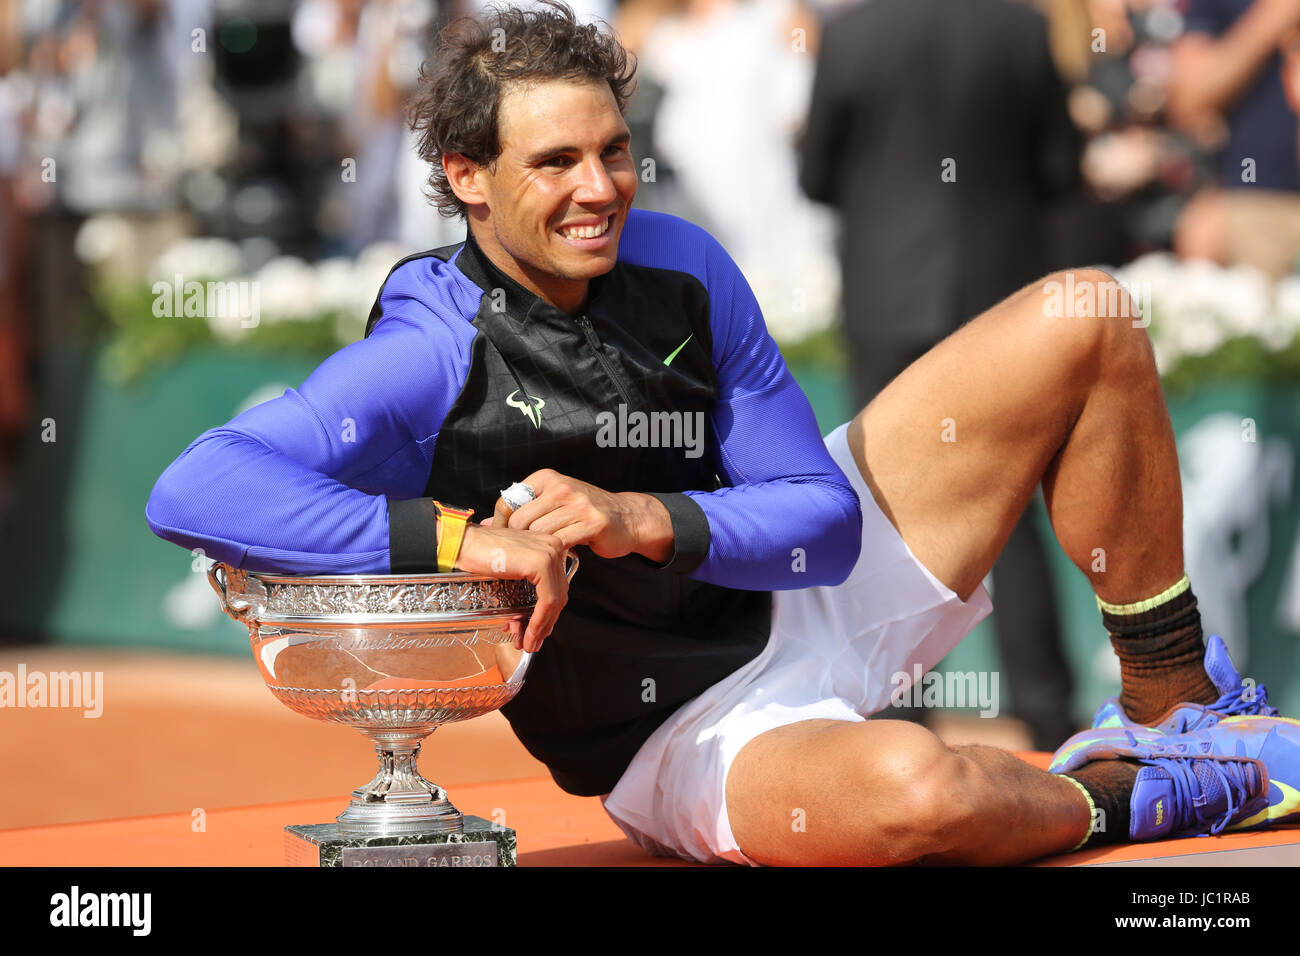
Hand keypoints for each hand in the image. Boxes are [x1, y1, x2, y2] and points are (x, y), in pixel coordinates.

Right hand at [454, 521, 568, 653]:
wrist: (461, 544)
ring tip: (528, 643)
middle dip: (545, 623)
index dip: (549, 612)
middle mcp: (554, 545)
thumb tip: (531, 619)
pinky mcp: (541, 563)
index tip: (538, 632)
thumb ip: (527, 587)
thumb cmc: (478, 554)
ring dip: (541, 627)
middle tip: (533, 641)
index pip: (557, 585)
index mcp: (549, 544)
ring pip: (555, 600)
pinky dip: (539, 621)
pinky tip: (528, 634)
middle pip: (559, 593)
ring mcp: (550, 553)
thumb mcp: (512, 570)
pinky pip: (548, 601)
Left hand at [489, 469, 672, 562]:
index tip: (505, 540)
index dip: (500, 524)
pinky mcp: (592, 523)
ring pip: (539, 534)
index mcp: (547, 478)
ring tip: (544, 554)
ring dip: (539, 549)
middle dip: (519, 541)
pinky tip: (559, 556)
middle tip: (525, 552)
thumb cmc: (585, 512)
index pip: (509, 501)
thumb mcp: (552, 502)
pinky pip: (561, 543)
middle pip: (520, 521)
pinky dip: (556, 553)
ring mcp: (578, 504)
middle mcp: (562, 487)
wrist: (628, 517)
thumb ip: (522, 510)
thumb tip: (486, 524)